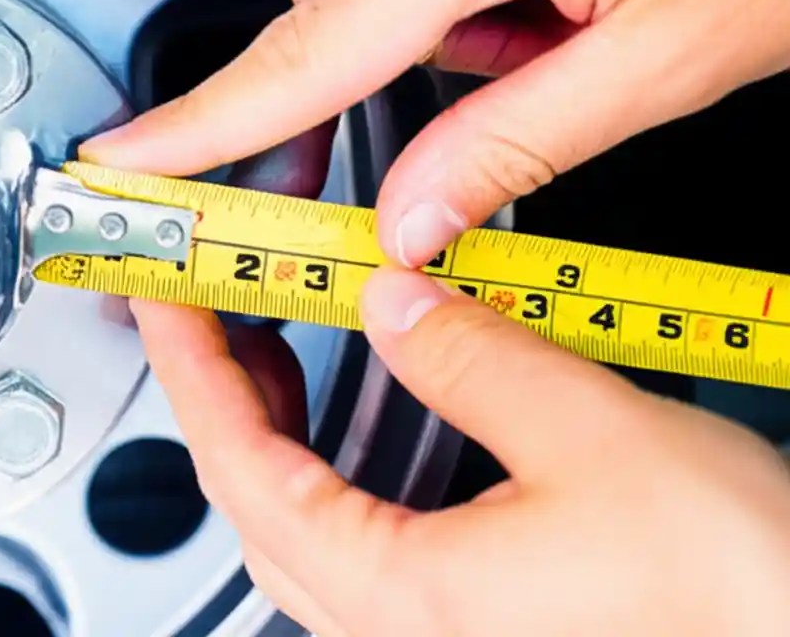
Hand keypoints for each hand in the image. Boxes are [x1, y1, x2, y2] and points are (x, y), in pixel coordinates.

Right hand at [81, 0, 789, 267]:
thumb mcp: (670, 57)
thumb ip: (517, 142)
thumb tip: (408, 219)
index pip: (312, 47)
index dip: (211, 119)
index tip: (130, 159)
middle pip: (328, 9)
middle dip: (370, 79)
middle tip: (474, 106)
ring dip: (428, 35)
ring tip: (557, 28)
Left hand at [130, 268, 789, 635]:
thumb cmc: (737, 594)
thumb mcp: (592, 437)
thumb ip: (470, 358)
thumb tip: (389, 303)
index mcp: (400, 592)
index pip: (238, 461)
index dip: (192, 365)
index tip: (165, 294)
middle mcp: (395, 629)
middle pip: (250, 497)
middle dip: (218, 389)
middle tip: (207, 304)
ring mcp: (426, 632)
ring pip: (296, 523)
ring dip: (267, 426)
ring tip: (269, 343)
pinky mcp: (465, 622)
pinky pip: (353, 538)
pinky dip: (325, 465)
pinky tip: (348, 418)